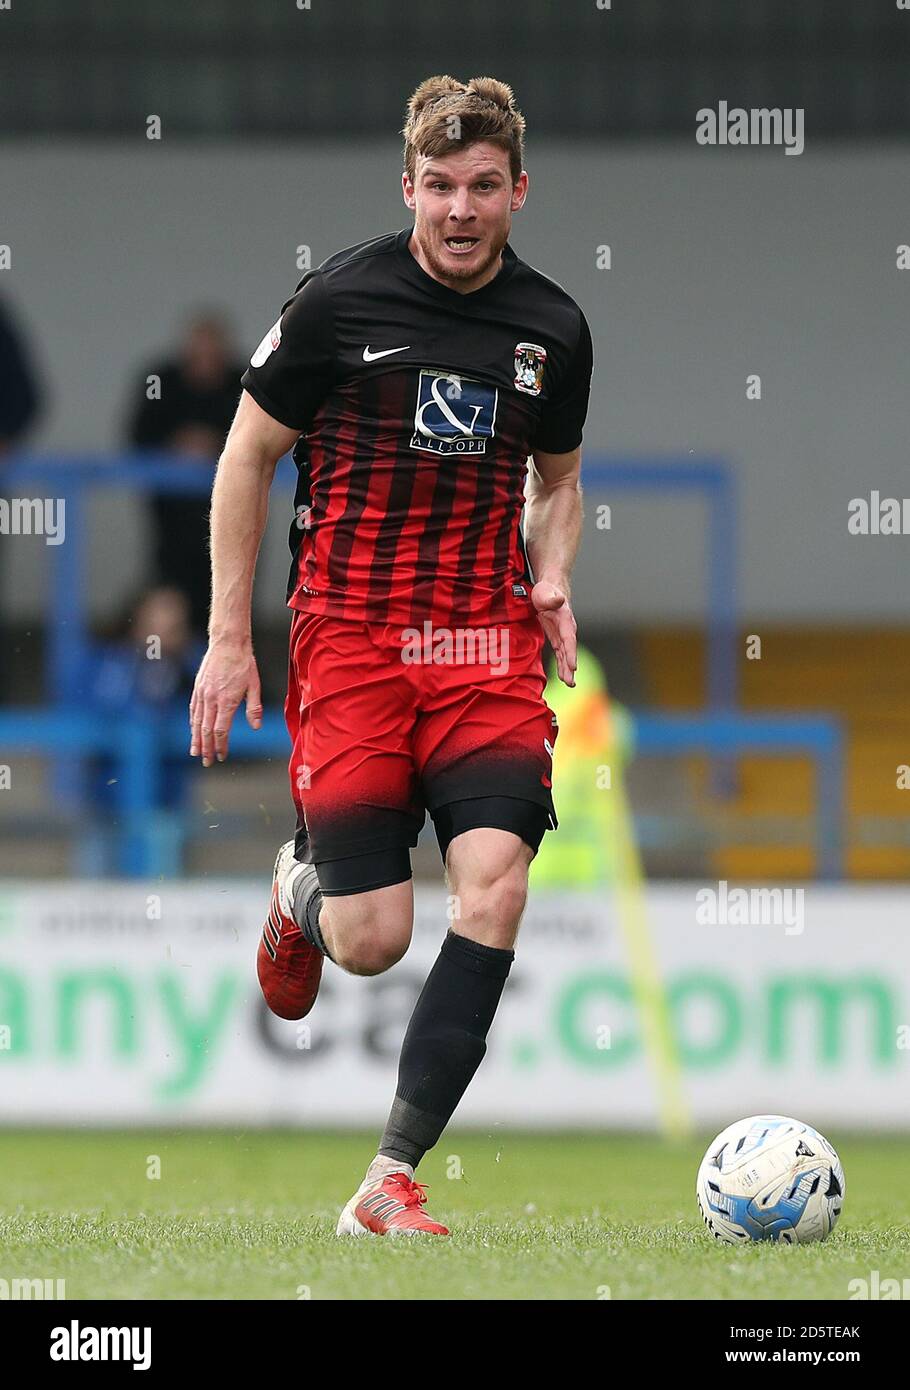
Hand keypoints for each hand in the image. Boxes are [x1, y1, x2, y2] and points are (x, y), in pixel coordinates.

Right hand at [189, 638, 262, 765]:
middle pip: (206, 729)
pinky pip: (193, 709)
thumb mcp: (254, 685)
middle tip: (206, 762)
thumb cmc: (244, 663)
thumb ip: (254, 707)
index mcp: (227, 700)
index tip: (222, 755)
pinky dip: (193, 723)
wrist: (228, 642)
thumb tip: (256, 726)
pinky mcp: (198, 687)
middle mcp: (212, 699)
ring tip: (195, 752)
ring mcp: (202, 693)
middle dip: (206, 748)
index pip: (221, 730)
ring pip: (197, 721)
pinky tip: (194, 730)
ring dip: (196, 738)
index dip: (221, 745)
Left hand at [531, 580, 576, 686]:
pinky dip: (563, 666)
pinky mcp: (557, 639)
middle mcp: (567, 629)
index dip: (571, 653)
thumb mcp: (545, 593)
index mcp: (565, 619)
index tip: (573, 666)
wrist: (549, 590)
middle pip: (570, 650)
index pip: (569, 639)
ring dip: (568, 670)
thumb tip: (559, 600)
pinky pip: (561, 655)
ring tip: (570, 684)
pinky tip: (564, 678)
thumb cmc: (546, 591)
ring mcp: (563, 635)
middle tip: (571, 682)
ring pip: (566, 655)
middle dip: (570, 666)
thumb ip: (552, 599)